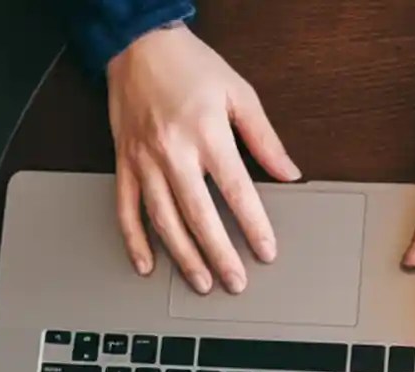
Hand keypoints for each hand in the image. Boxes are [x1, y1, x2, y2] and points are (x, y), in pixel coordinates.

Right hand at [107, 25, 300, 293]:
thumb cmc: (191, 67)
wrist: (139, 45)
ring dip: (183, 256)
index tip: (267, 251)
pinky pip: (126, 209)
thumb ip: (265, 139)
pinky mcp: (124, 163)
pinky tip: (147, 264)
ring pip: (163, 220)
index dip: (254, 226)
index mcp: (207, 134)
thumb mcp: (239, 94)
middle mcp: (173, 152)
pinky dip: (134, 240)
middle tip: (236, 282)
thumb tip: (289, 174)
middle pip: (199, 216)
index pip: (236, 191)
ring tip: (201, 283)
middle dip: (220, 254)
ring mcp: (144, 161)